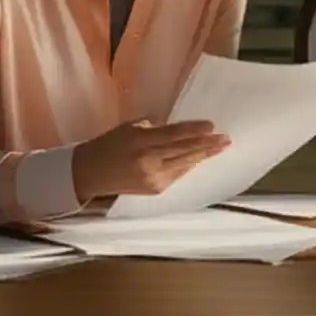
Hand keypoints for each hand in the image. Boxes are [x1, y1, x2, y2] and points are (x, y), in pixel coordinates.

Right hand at [72, 120, 230, 201]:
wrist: (89, 174)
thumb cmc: (110, 144)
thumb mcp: (130, 128)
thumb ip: (155, 128)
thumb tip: (182, 128)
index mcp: (140, 142)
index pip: (174, 136)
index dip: (194, 131)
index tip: (213, 126)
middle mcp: (148, 162)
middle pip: (184, 151)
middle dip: (207, 144)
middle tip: (226, 138)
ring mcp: (153, 178)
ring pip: (185, 164)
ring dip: (204, 155)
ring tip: (221, 147)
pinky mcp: (156, 189)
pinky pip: (178, 174)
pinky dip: (190, 164)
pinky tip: (202, 158)